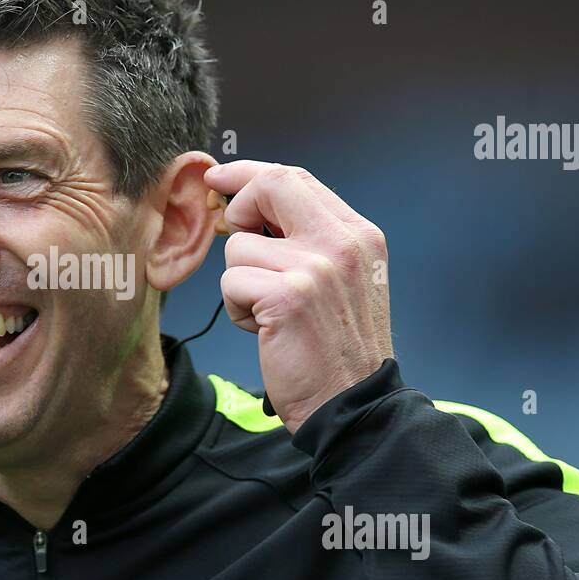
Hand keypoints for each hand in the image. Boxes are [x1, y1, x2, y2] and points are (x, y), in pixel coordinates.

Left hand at [202, 160, 393, 434]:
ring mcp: (317, 267)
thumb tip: (247, 206)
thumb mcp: (341, 281)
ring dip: (240, 283)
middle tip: (233, 233)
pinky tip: (264, 329)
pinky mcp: (287, 296)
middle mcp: (343, 243)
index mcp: (359, 235)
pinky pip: (231, 282)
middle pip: (270, 185)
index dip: (249, 174)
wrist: (354, 405)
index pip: (296, 178)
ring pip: (239, 247)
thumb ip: (307, 240)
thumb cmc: (337, 349)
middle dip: (237, 206)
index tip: (219, 176)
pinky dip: (237, 310)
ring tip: (270, 313)